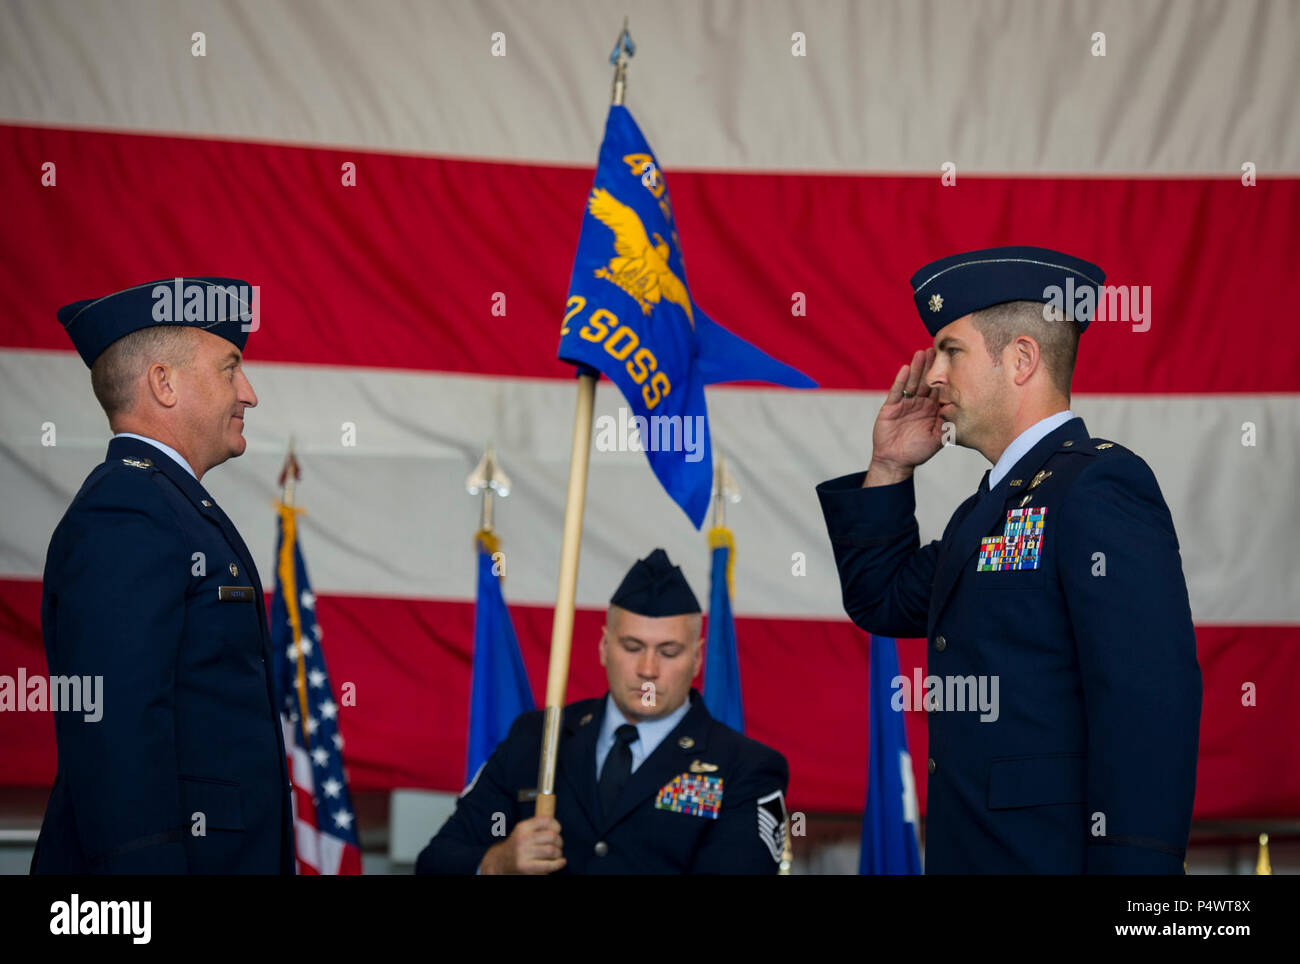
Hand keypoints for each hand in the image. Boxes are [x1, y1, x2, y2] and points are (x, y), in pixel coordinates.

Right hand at [479, 816, 565, 874]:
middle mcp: (522, 839)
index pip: (546, 820)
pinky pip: (548, 865)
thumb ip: (538, 827)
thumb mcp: (523, 831)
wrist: (500, 862)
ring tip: (556, 855)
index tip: (557, 831)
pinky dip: (558, 864)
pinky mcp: (525, 867)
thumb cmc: (518, 846)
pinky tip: (561, 862)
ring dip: (558, 853)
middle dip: (560, 841)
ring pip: (551, 850)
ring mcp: (523, 854)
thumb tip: (558, 828)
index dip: (556, 826)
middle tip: (558, 846)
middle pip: (552, 836)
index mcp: (523, 827)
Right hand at [866, 348, 943, 485]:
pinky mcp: (891, 407)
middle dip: (930, 366)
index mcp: (931, 409)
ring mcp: (905, 404)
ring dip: (916, 368)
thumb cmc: (918, 451)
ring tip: (921, 353)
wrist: (896, 461)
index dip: (944, 376)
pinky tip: (904, 369)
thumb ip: (948, 426)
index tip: (950, 361)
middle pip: (925, 381)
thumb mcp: (938, 439)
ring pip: (912, 383)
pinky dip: (900, 381)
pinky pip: (896, 392)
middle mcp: (919, 403)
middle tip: (936, 348)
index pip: (939, 389)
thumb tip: (961, 413)